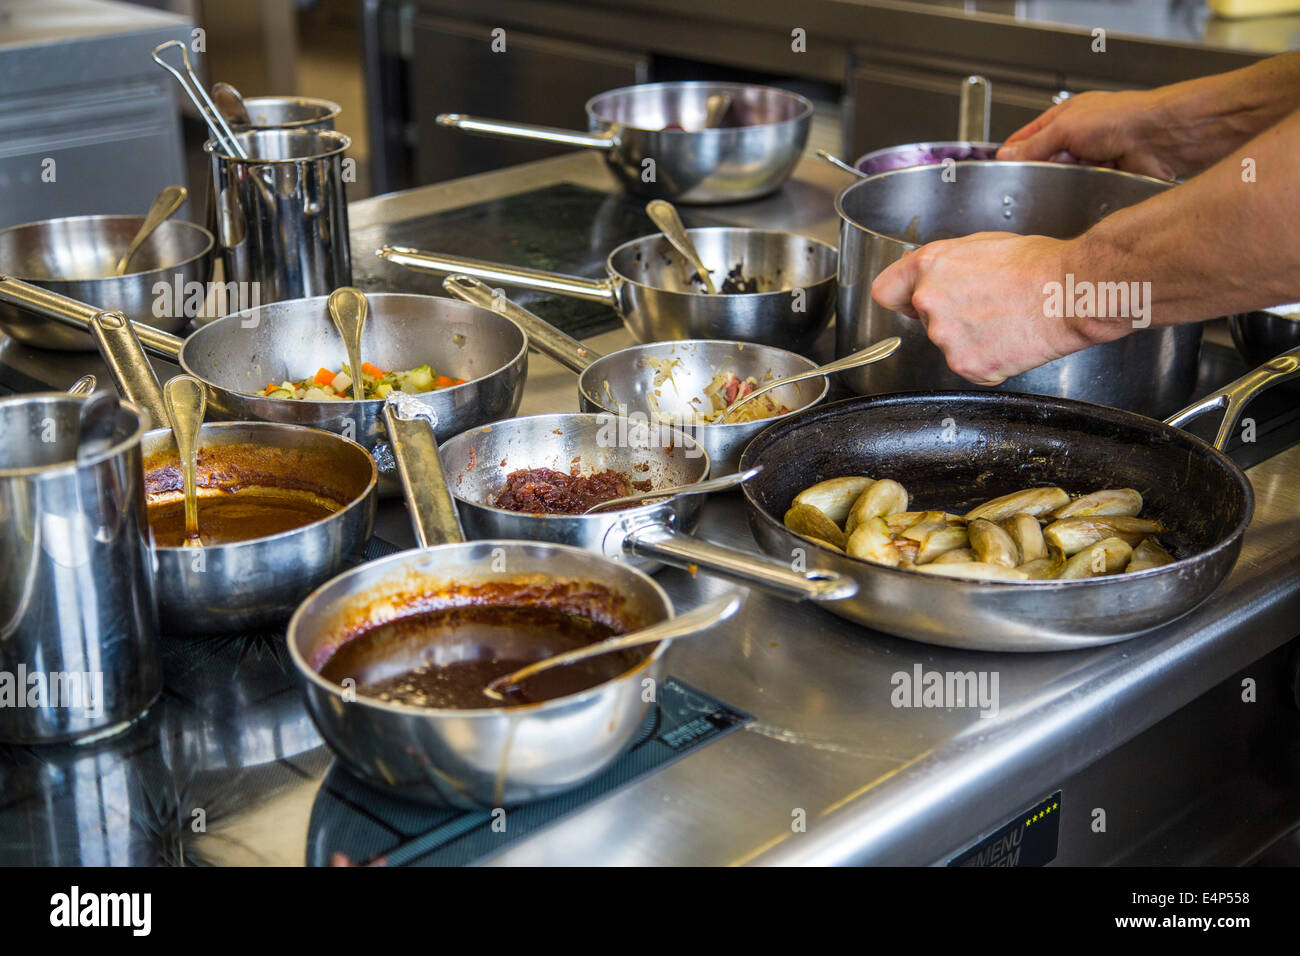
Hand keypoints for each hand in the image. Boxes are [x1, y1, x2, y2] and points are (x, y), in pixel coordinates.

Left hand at [870, 233, 1116, 384]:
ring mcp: (947, 339)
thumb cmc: (1036, 264)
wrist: (1070, 291)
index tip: (910, 302)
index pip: (885, 292)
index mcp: (928, 268)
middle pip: (923, 320)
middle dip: (949, 316)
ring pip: (948, 344)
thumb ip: (942, 265)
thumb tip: (922, 276)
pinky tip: (1010, 339)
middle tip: (986, 305)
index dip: (901, 297)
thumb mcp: (978, 246)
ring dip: (970, 338)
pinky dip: (989, 358)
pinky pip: (971, 365)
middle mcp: (929, 303)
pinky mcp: (968, 366)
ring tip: (1004, 319)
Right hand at [997, 90, 1179, 179]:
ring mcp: (1092, 159)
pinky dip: (1081, 192)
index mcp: (1066, 117)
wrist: (1160, 138)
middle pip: (1045, 160)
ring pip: (1063, 178)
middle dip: (1042, 168)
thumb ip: (1033, 145)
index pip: (1029, 136)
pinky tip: (1084, 189)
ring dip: (1065, 180)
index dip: (1014, 151)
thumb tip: (1006, 155)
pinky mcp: (1105, 178)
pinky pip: (1083, 191)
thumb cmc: (1122, 118)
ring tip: (1070, 177)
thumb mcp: (1065, 127)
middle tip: (1039, 174)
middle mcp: (1080, 137)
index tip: (1000, 167)